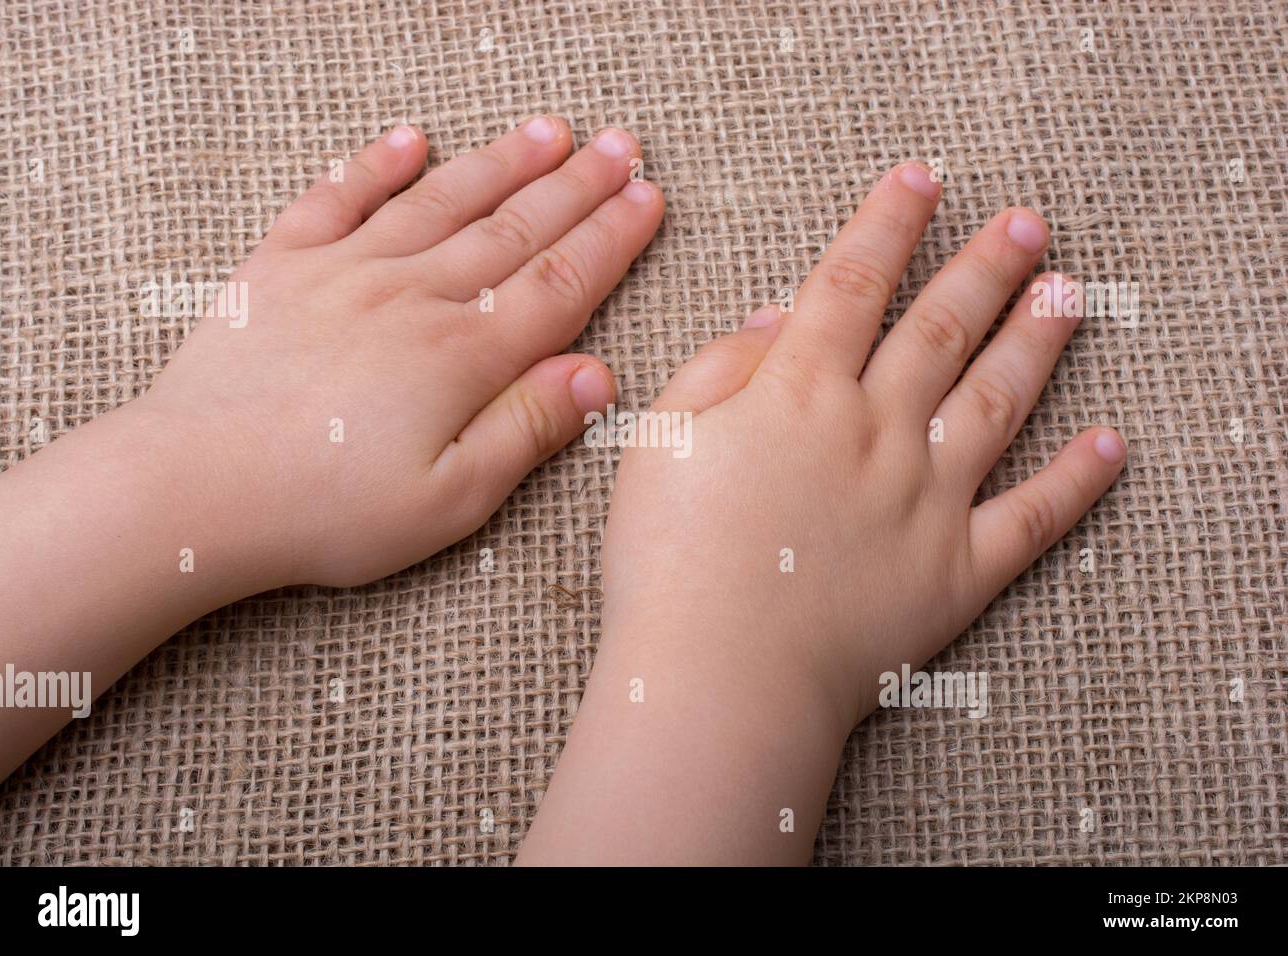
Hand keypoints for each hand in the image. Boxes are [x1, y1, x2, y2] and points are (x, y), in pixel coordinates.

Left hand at [0, 118, 662, 788]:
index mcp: (462, 356)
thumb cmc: (325, 512)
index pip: (559, 281)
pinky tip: (410, 139)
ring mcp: (345, 273)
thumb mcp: (450, 501)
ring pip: (440, 202)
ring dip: (499, 163)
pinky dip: (375, 165)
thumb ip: (526, 429)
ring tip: (546, 130)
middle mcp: (413, 297)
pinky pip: (337, 198)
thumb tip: (597, 373)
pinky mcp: (282, 269)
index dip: (611, 237)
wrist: (194, 488)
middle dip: (576, 184)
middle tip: (621, 143)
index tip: (647, 196)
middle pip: (513, 228)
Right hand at [519, 162, 1123, 863]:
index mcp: (799, 394)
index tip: (921, 178)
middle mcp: (877, 431)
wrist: (718, 679)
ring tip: (1070, 294)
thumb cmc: (669, 563)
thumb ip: (718, 369)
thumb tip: (776, 319)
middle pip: (941, 327)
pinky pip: (1033, 518)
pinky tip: (1112, 444)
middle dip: (986, 266)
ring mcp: (928, 500)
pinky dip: (1078, 480)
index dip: (888, 223)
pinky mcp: (959, 571)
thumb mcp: (660, 441)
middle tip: (1027, 222)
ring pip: (998, 401)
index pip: (852, 283)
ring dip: (1037, 341)